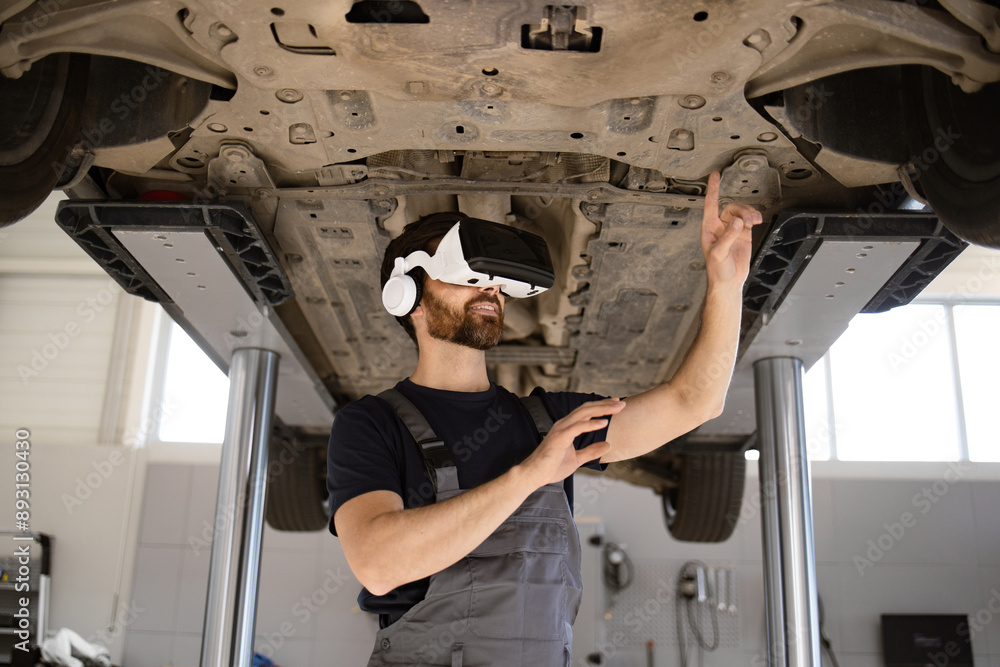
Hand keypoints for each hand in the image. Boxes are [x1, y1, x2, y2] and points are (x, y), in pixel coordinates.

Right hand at [521, 398, 624, 486]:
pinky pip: (577, 427)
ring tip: (617, 408)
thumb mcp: (577, 459)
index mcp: (567, 427)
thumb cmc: (552, 467)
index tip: (616, 403)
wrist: (535, 475)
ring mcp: (561, 429)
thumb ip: (591, 451)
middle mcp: (564, 424)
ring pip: (583, 414)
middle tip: (622, 403)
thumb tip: (608, 445)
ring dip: (602, 409)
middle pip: (587, 409)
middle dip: (605, 405)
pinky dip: (591, 423)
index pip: (586, 412)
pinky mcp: (559, 437)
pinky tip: (604, 422)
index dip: (601, 406)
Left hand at [702, 171, 762, 285]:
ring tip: (754, 221)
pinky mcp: (743, 234)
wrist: (729, 282)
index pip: (711, 204)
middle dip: (741, 210)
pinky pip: (749, 219)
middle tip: (748, 220)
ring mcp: (732, 229)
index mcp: (709, 228)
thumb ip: (728, 237)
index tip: (715, 175)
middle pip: (732, 207)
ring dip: (749, 213)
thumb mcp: (719, 254)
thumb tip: (737, 222)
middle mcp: (720, 226)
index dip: (713, 189)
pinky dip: (755, 217)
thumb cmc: (717, 270)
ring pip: (742, 212)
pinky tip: (758, 220)